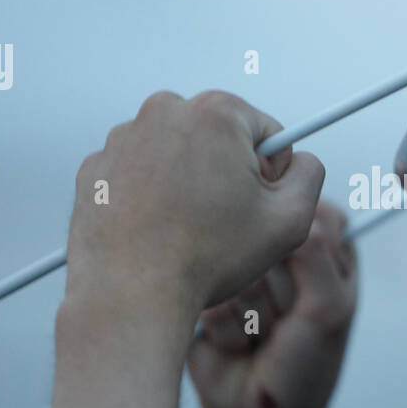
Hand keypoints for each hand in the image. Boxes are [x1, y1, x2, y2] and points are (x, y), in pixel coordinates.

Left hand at [63, 90, 324, 338]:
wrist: (131, 296)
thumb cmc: (208, 259)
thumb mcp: (290, 220)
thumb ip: (310, 175)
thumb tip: (300, 160)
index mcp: (215, 113)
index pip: (267, 132)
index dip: (271, 174)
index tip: (254, 206)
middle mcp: (163, 111)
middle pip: (219, 138)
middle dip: (227, 174)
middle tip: (222, 222)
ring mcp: (123, 138)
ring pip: (178, 155)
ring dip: (188, 184)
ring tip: (186, 230)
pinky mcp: (96, 167)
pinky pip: (139, 173)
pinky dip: (150, 196)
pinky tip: (156, 230)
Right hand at [187, 202, 356, 407]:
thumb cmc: (306, 365)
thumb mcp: (330, 310)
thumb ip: (317, 256)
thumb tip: (286, 213)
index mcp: (322, 243)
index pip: (313, 213)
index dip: (311, 259)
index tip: (313, 294)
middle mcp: (278, 249)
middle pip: (269, 241)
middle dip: (281, 294)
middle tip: (287, 324)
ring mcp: (236, 268)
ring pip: (238, 268)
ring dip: (254, 317)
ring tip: (260, 338)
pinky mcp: (201, 292)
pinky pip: (210, 298)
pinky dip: (228, 332)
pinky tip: (235, 346)